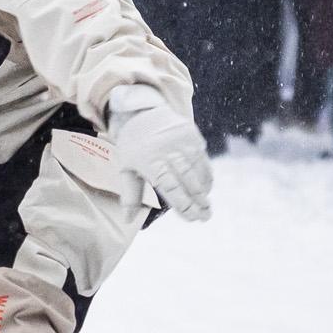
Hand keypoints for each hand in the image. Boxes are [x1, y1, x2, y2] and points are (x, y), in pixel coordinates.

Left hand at [107, 83, 212, 219]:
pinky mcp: (192, 135)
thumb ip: (130, 196)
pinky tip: (207, 188)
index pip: (171, 188)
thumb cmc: (132, 146)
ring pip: (198, 171)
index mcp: (149, 162)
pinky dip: (206, 175)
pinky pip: (203, 159)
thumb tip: (127, 221)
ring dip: (204, 191)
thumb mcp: (125, 169)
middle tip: (205, 218)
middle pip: (188, 182)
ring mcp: (182, 142)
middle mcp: (167, 151)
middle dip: (198, 202)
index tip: (192, 219)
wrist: (142, 112)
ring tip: (207, 206)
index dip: (184, 205)